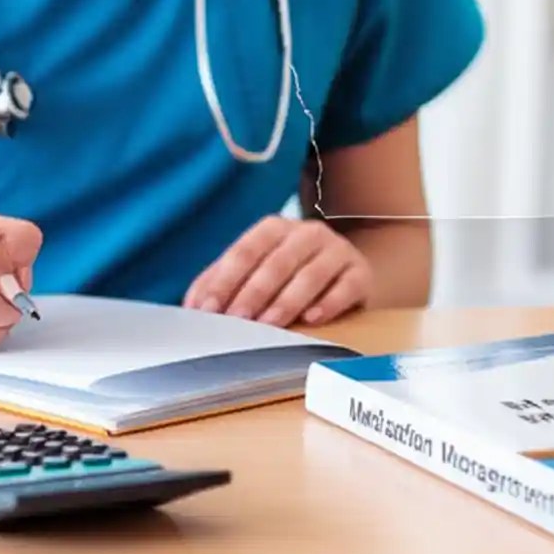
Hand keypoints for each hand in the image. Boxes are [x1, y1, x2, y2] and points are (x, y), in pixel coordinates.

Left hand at [183, 216, 371, 326]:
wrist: (346, 272)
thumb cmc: (291, 275)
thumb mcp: (256, 272)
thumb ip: (222, 283)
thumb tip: (192, 306)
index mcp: (275, 228)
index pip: (245, 251)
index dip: (225, 280)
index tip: (208, 309)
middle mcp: (307, 233)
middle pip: (277, 262)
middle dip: (254, 292)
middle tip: (237, 320)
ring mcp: (338, 251)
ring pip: (311, 273)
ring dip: (288, 300)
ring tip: (270, 324)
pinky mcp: (361, 273)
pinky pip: (346, 286)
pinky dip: (329, 303)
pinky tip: (312, 319)